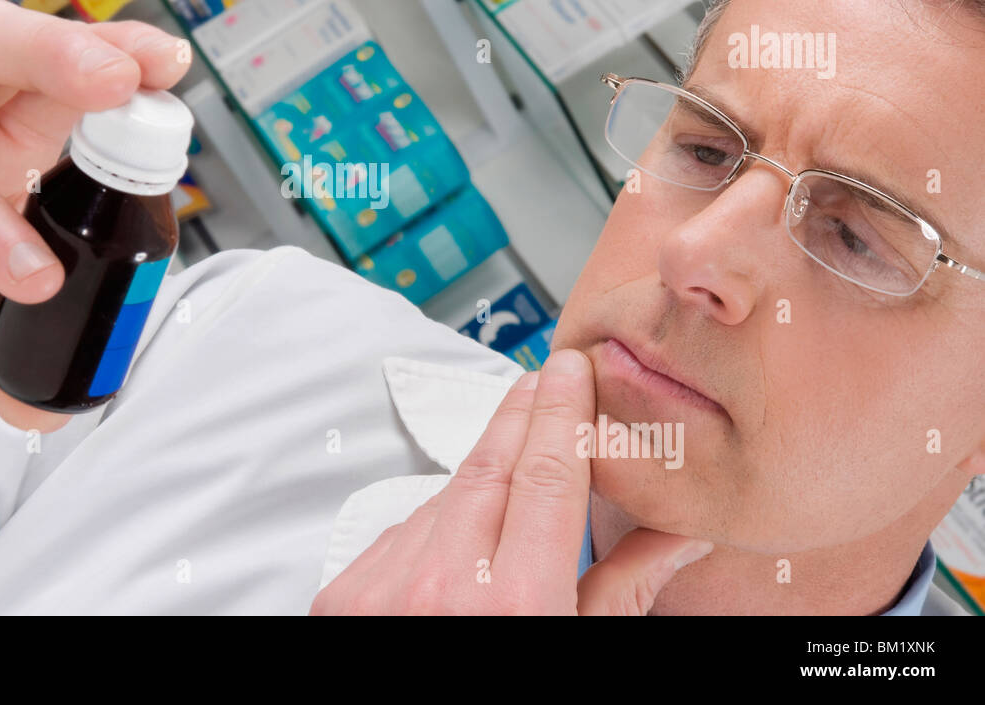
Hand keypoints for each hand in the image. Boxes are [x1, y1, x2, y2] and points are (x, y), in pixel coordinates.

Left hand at [310, 349, 713, 613]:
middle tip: (547, 377)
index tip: (572, 369)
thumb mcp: (584, 658)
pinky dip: (433, 527)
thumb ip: (625, 592)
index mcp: (515, 605)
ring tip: (514, 457)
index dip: (562, 413)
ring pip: (442, 502)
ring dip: (479, 476)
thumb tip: (683, 532)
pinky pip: (398, 537)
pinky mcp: (344, 598)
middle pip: (488, 469)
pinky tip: (459, 540)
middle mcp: (442, 587)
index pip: (546, 475)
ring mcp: (383, 589)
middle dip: (521, 415)